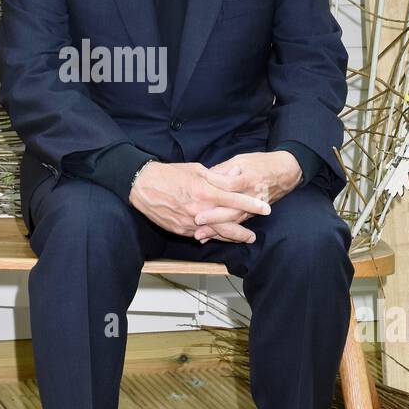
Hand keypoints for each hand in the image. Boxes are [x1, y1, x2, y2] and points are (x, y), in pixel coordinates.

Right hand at [128, 160, 270, 241]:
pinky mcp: (180, 230)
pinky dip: (210, 236)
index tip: (266, 208)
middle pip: (228, 225)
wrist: (143, 186)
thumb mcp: (197, 170)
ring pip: (215, 233)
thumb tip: (235, 175)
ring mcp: (190, 223)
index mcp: (205, 191)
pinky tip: (218, 237)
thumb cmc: (170, 174)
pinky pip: (200, 235)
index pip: (235, 200)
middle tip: (253, 237)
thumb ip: (217, 177)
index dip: (252, 205)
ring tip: (240, 239)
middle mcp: (200, 210)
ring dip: (229, 237)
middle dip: (243, 232)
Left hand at [192, 151, 301, 242]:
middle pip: (231, 208)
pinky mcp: (254, 212)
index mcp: (249, 179)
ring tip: (200, 235)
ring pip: (234, 220)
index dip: (213, 188)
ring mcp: (255, 206)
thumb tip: (204, 176)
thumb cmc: (262, 162)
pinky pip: (239, 223)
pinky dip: (226, 231)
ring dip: (217, 229)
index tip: (197, 191)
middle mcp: (252, 195)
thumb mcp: (242, 160)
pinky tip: (213, 236)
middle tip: (196, 220)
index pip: (228, 185)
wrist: (287, 171)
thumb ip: (224, 169)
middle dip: (213, 216)